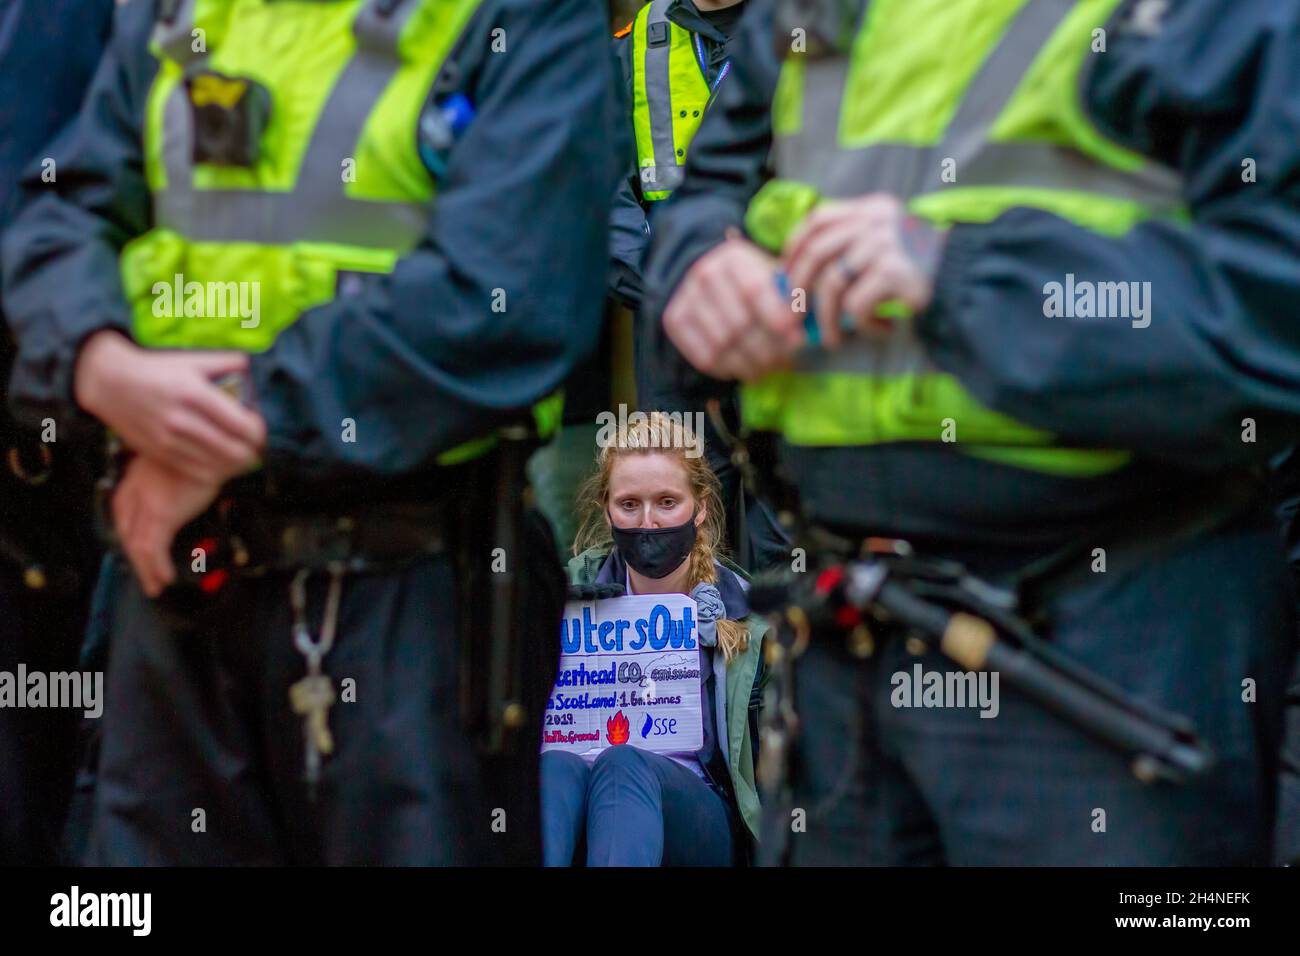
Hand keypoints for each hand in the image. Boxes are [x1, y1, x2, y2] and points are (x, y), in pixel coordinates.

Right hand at [74, 331, 265, 482]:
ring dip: (236, 465)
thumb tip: (254, 369)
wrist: (109, 382)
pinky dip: (216, 472)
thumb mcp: (192, 359)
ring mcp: (169, 440)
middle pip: (234, 451)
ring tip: (243, 456)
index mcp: (195, 393)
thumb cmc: (157, 369)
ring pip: (217, 466)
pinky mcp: (159, 454)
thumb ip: (228, 362)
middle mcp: (182, 420)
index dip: (259, 433)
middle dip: (253, 452)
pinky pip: (197, 473)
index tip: (260, 429)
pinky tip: (221, 464)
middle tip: (257, 447)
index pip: (242, 425)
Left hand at [112, 455, 223, 597]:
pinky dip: (156, 566)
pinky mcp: (161, 512)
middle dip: (134, 557)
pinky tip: (164, 578)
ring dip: (145, 569)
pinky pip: (151, 547)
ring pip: (135, 544)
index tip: (140, 549)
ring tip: (155, 586)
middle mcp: (136, 489)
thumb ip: (174, 477)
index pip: (124, 511)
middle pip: (126, 530)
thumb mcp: (182, 462)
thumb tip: (183, 490)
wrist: (216, 444)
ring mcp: (146, 501)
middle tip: (146, 577)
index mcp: (138, 476)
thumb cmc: (206, 451)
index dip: (130, 534)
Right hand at [662, 233, 802, 380]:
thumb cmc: (755, 282)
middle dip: (768, 349)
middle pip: (739, 324)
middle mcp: (704, 274)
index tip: (797, 340)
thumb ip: (792, 299)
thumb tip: (806, 334)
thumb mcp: (775, 278)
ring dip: (751, 364)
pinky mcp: (674, 321)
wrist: (711, 279)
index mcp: (734, 258)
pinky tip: (746, 368)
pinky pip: (704, 357)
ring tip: (769, 368)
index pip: (754, 291)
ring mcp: (685, 298)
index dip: (776, 319)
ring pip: (722, 346)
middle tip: (786, 361)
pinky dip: (729, 369)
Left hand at [784, 194, 945, 347]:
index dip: (795, 245)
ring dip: (827, 319)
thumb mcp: (888, 241)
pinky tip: (880, 331)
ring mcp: (884, 245)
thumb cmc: (922, 267)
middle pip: (817, 253)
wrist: (967, 277)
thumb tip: (798, 276)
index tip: (786, 271)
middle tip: (796, 317)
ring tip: (833, 339)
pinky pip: (856, 305)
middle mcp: (876, 222)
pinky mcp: (892, 273)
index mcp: (872, 209)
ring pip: (831, 284)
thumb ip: (853, 244)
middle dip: (798, 289)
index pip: (819, 218)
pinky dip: (862, 325)